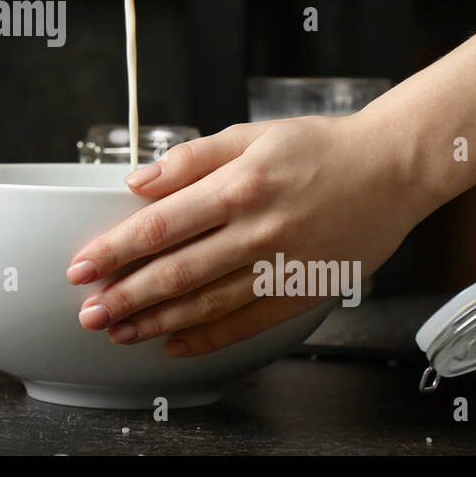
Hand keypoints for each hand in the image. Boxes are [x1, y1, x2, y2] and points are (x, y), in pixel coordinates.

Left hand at [65, 111, 432, 355]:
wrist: (393, 169)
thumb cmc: (320, 147)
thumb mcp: (250, 133)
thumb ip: (191, 158)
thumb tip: (138, 180)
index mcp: (239, 185)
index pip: (160, 225)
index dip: (115, 250)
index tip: (82, 266)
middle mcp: (258, 230)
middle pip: (176, 272)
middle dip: (125, 297)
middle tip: (89, 312)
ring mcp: (281, 266)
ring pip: (206, 304)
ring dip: (156, 322)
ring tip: (119, 332)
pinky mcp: (300, 291)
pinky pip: (246, 323)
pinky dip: (207, 338)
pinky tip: (174, 343)